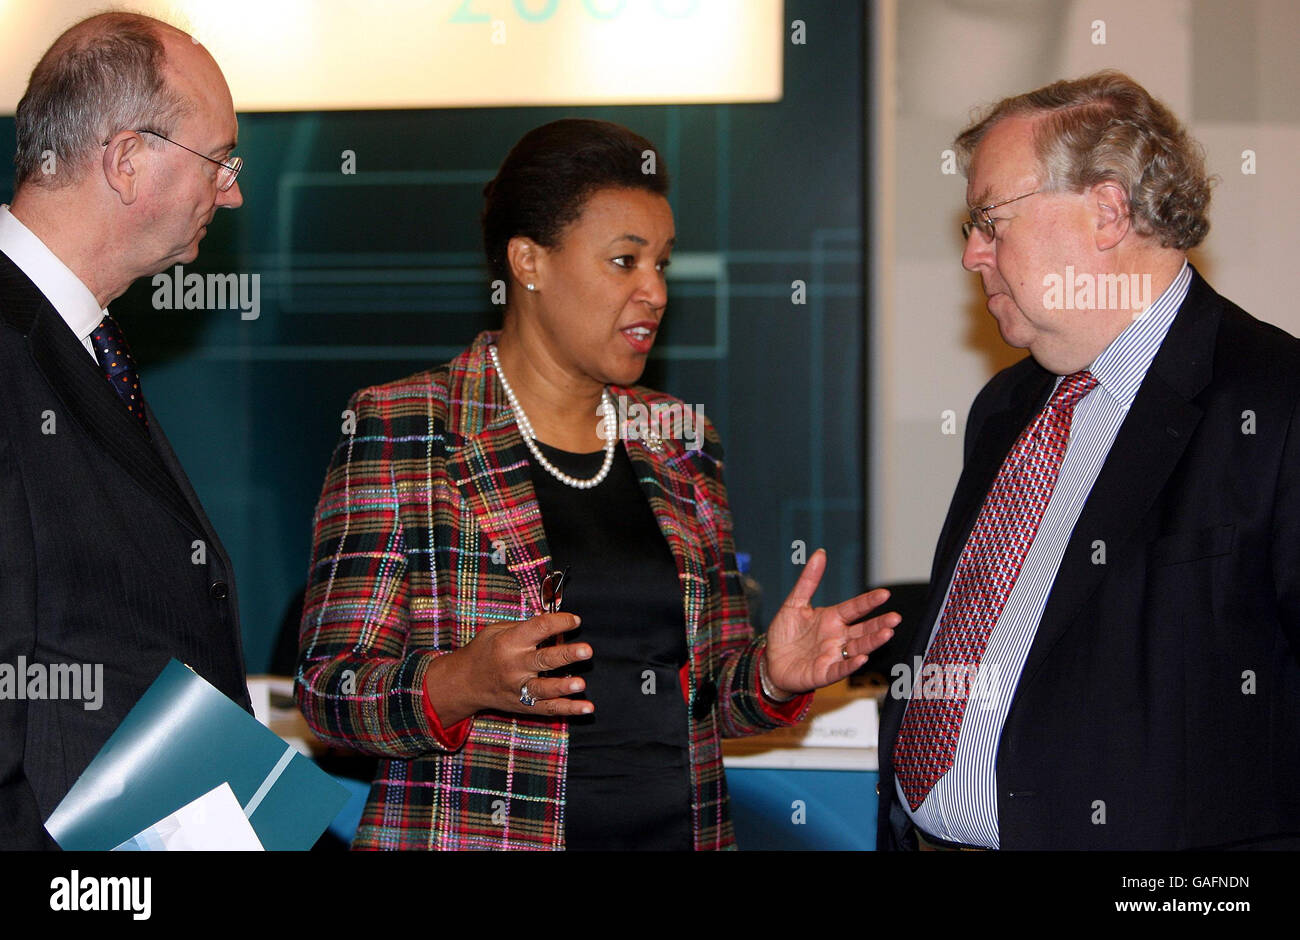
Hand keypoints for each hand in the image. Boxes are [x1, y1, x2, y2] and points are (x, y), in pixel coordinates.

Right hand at [423, 613, 593, 723]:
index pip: (537, 628)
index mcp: (509, 642)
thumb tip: (555, 623)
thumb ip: (526, 627)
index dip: (558, 622)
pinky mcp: (524, 705)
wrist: (464, 683)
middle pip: (543, 660)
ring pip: (543, 689)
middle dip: (565, 655)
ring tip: (581, 683)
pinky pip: (548, 708)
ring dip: (563, 687)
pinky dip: (569, 709)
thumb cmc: (486, 651)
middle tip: (586, 650)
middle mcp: (514, 666)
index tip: (575, 620)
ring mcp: (519, 688)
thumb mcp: (497, 630)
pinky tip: (587, 707)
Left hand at [763, 549, 899, 696]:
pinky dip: (851, 664)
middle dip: (879, 624)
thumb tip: (819, 553)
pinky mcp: (824, 673)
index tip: (884, 594)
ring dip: (872, 642)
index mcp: (832, 619)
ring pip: (857, 648)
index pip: (854, 608)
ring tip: (887, 633)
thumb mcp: (794, 603)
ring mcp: (833, 656)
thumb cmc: (785, 634)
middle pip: (863, 630)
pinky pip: (840, 669)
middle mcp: (837, 637)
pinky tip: (862, 659)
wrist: (770, 662)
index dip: (869, 601)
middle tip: (895, 618)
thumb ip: (808, 580)